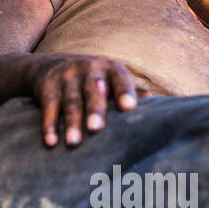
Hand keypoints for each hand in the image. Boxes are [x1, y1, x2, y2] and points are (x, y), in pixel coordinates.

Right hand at [26, 53, 146, 146]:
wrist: (48, 65)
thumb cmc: (93, 80)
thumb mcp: (112, 80)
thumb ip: (133, 92)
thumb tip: (161, 104)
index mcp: (111, 69)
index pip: (120, 80)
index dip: (124, 92)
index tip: (129, 107)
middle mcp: (89, 69)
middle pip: (92, 91)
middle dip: (94, 109)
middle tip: (96, 128)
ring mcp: (66, 76)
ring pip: (70, 101)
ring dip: (71, 123)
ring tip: (74, 142)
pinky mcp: (47, 85)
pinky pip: (49, 106)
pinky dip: (49, 125)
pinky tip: (51, 142)